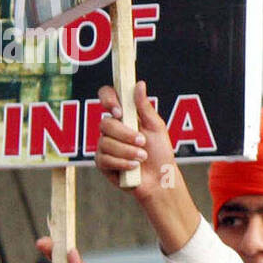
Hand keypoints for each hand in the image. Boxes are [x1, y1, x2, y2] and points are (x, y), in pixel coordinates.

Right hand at [94, 81, 174, 198]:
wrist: (160, 179)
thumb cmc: (160, 152)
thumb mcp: (156, 127)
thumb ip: (144, 107)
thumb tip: (139, 84)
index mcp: (123, 115)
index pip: (107, 97)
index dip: (108, 100)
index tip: (119, 111)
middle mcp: (111, 128)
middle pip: (105, 123)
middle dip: (126, 135)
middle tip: (142, 142)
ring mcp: (104, 145)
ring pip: (105, 142)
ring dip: (128, 151)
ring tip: (142, 157)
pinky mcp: (102, 162)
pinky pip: (105, 158)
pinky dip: (123, 163)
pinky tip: (134, 167)